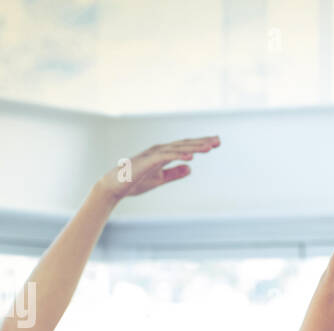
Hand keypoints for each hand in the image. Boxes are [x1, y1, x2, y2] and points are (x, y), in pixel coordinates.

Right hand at [95, 136, 220, 201]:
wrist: (115, 187)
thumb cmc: (135, 182)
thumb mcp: (160, 179)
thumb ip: (174, 173)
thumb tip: (190, 167)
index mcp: (163, 154)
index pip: (186, 147)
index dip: (201, 145)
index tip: (216, 144)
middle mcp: (160, 150)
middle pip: (185, 144)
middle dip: (202, 142)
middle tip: (219, 141)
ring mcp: (153, 154)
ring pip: (178, 148)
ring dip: (194, 147)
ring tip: (210, 147)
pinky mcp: (147, 161)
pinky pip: (166, 157)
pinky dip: (178, 155)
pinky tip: (191, 157)